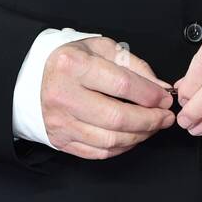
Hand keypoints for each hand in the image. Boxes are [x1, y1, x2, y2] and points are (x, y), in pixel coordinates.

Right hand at [42, 36, 174, 159]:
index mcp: (74, 65)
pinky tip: (132, 136)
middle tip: (165, 117)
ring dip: (139, 136)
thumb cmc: (73, 61)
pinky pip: (99, 152)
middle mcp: (63, 94)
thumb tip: (160, 88)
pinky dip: (122, 148)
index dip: (150, 95)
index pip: (122, 85)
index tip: (165, 98)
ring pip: (110, 140)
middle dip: (150, 120)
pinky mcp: (61, 139)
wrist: (36, 77)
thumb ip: (135, 67)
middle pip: (117, 118)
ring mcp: (60, 121)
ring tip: (152, 126)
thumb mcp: (103, 49)